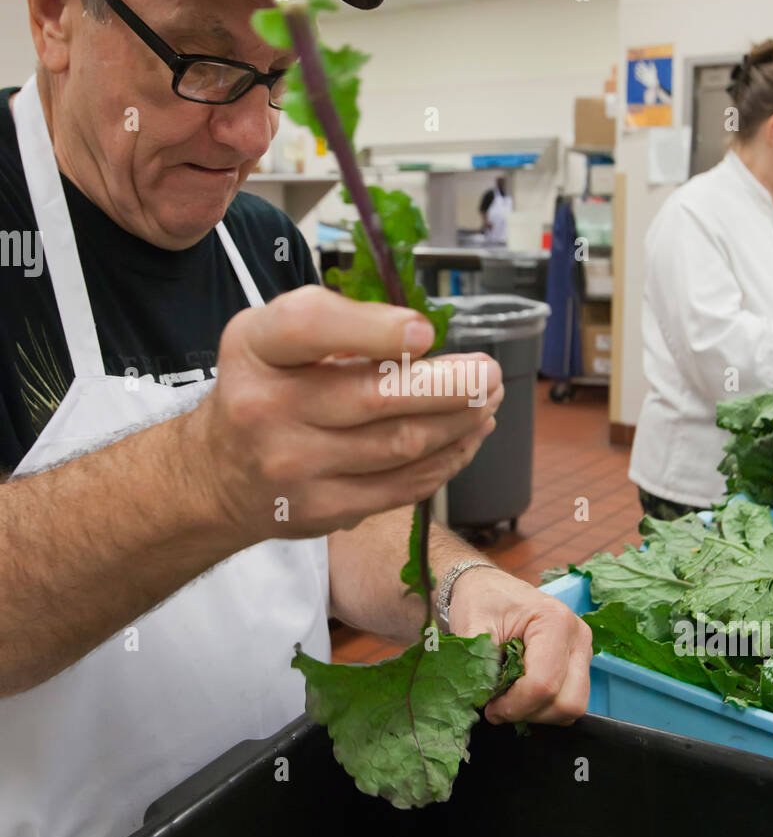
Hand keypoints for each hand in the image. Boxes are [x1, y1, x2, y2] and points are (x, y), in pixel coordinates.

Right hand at [192, 285, 502, 545]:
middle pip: (376, 397)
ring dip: (459, 422)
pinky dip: (445, 460)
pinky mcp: (320, 511)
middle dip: (450, 385)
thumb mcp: (273, 336)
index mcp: (256, 349)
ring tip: (488, 400)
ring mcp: (294, 468)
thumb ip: (338, 325)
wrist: (218, 475)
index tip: (425, 332)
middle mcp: (266, 408)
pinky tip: (466, 438)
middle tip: (490, 373)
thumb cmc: (264, 387)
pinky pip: (401, 487)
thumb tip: (423, 339)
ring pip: (400, 445)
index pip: (311, 327)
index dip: (374, 329)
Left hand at [447, 565, 591, 725]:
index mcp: (555, 621)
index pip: (542, 683)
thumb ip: (479, 664)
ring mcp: (582, 651)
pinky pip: (569, 700)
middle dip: (528, 712)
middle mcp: (578, 637)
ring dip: (537, 713)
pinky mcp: (579, 663)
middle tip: (498, 707)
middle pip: (566, 701)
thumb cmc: (482, 600)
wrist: (490, 586)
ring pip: (571, 706)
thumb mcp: (473, 627)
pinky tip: (521, 695)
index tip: (488, 707)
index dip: (513, 706)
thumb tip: (483, 701)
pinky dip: (545, 708)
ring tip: (508, 698)